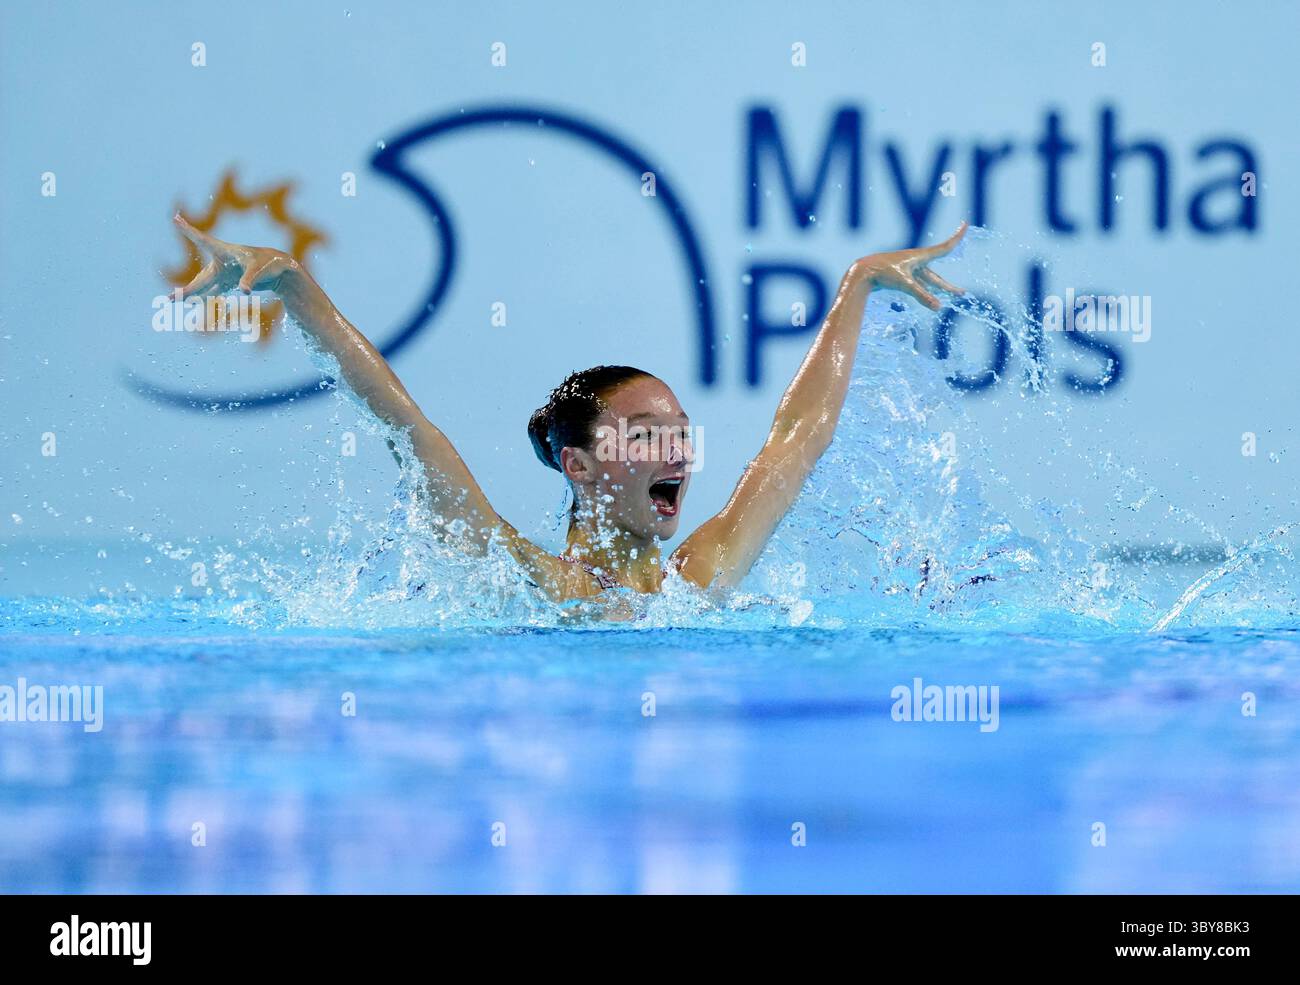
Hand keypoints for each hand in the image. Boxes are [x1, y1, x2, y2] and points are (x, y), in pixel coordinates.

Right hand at [173, 213, 299, 297]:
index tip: (175, 218)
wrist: (279, 269)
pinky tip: (192, 303)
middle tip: (169, 299)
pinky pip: (213, 292)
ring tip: (171, 300)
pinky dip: (203, 298)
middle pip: (200, 280)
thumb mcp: (258, 270)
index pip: (202, 240)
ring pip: (204, 287)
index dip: (188, 230)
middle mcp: (220, 263)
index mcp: (224, 252)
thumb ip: (249, 279)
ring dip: (190, 295)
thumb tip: (244, 291)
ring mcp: (223, 274)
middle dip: (186, 291)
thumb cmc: (268, 264)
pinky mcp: (228, 282)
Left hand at [853, 221, 967, 310]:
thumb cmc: (882, 274)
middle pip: (937, 276)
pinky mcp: (901, 278)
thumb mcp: (904, 284)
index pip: (944, 247)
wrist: (862, 273)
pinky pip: (918, 285)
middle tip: (962, 293)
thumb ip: (922, 296)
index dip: (957, 237)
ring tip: (950, 297)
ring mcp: (908, 270)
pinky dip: (926, 291)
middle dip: (949, 286)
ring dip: (939, 290)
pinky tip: (930, 298)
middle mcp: (916, 262)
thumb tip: (939, 308)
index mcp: (920, 257)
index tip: (965, 224)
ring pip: (928, 282)